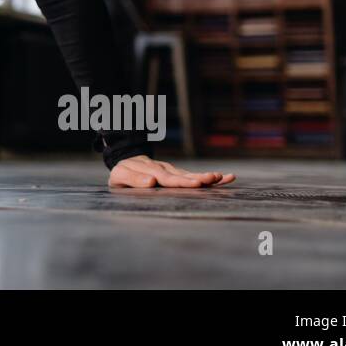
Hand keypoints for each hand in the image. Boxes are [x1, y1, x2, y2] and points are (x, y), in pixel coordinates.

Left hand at [107, 155, 234, 187]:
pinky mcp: (177, 173)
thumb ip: (133, 179)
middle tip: (212, 179)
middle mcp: (162, 168)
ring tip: (221, 177)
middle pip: (181, 175)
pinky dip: (209, 178)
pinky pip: (192, 176)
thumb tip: (151, 182)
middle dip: (197, 177)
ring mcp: (171, 170)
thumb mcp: (119, 177)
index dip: (180, 181)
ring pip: (189, 174)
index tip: (195, 183)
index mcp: (148, 170)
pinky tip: (226, 178)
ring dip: (205, 176)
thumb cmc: (122, 174)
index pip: (166, 177)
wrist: (126, 162)